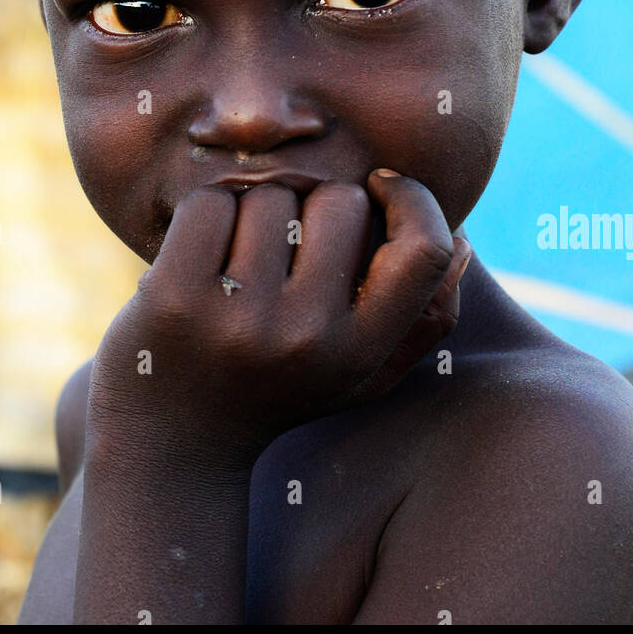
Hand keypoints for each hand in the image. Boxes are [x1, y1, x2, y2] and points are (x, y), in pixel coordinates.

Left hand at [86, 171, 471, 467]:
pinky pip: (210, 202)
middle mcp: (304, 337)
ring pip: (271, 194)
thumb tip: (462, 241)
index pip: (423, 251)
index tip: (381, 188)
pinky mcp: (173, 295)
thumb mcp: (359, 373)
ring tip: (241, 258)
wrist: (170, 446)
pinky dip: (207, 212)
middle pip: (340, 201)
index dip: (412, 200)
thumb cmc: (278, 390)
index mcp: (359, 352)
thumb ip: (421, 318)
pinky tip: (201, 254)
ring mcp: (236, 318)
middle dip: (316, 203)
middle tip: (289, 240)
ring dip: (257, 208)